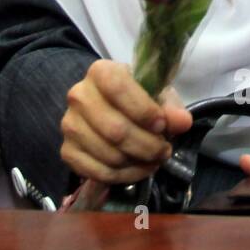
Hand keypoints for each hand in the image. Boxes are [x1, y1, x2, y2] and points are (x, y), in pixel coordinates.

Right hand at [60, 59, 191, 184]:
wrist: (112, 112)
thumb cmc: (138, 101)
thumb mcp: (159, 97)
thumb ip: (171, 108)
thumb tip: (182, 122)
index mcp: (100, 72)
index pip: (117, 89)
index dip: (143, 111)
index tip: (162, 126)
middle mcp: (79, 95)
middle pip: (115, 130)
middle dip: (147, 146)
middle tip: (164, 151)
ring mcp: (69, 124)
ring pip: (109, 154)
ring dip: (138, 163)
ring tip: (153, 160)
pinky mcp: (67, 151)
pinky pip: (97, 172)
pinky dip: (123, 177)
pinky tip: (136, 169)